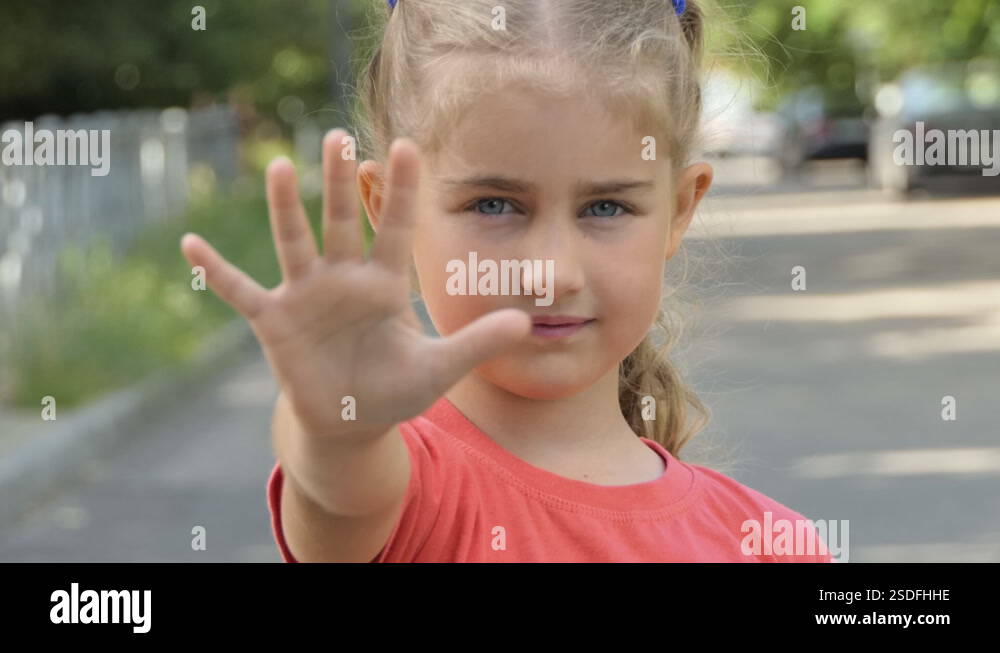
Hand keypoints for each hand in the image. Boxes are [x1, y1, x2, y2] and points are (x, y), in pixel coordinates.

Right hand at [180, 130, 530, 441]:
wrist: (350, 422)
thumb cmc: (393, 389)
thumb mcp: (440, 369)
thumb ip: (476, 343)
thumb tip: (524, 323)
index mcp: (384, 285)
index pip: (396, 229)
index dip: (402, 192)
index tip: (407, 147)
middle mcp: (343, 279)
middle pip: (343, 222)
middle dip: (342, 183)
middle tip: (339, 136)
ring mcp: (306, 296)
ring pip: (295, 242)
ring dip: (287, 207)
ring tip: (281, 164)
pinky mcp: (274, 321)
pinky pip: (241, 291)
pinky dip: (216, 271)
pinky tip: (190, 243)